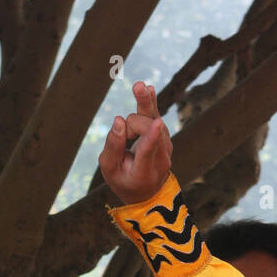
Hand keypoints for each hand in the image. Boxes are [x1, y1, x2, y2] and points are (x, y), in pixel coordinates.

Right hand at [98, 80, 172, 204]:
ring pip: (154, 117)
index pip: (147, 152)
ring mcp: (166, 147)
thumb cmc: (123, 180)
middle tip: (121, 131)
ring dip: (142, 104)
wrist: (145, 189)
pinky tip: (147, 88)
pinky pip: (155, 114)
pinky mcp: (166, 136)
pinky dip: (148, 103)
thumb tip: (119, 120)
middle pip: (148, 127)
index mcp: (144, 173)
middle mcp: (161, 160)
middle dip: (130, 125)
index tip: (157, 123)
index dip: (150, 137)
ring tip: (139, 86)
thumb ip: (112, 147)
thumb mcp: (110, 169)